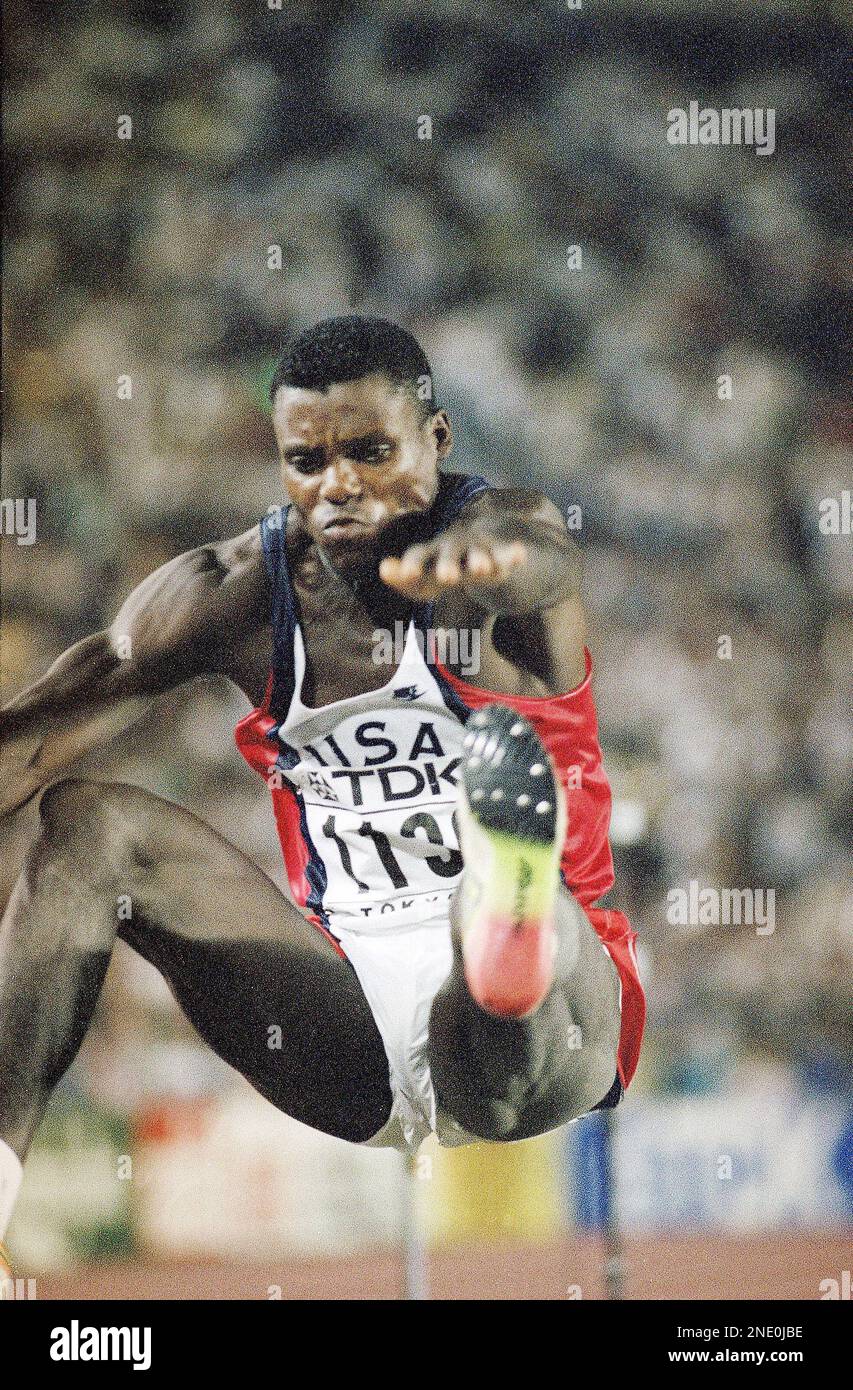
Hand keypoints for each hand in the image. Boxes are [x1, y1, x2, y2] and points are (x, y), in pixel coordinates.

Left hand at [379, 532, 527, 601]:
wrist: (472, 548)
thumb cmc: (438, 568)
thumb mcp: (420, 579)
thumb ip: (402, 578)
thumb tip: (383, 569)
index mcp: (429, 553)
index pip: (417, 556)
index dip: (412, 565)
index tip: (406, 574)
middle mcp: (451, 547)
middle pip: (448, 554)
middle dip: (448, 564)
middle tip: (447, 577)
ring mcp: (476, 549)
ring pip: (478, 554)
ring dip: (479, 559)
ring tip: (481, 567)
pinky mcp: (498, 554)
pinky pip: (505, 554)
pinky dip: (511, 554)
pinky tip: (519, 553)